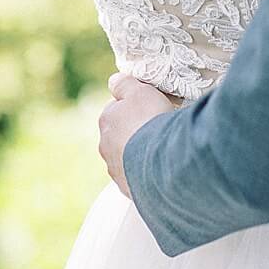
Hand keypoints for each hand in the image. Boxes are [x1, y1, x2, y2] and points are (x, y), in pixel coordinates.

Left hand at [98, 73, 173, 197]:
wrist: (159, 160)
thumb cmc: (150, 120)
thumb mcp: (140, 92)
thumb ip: (125, 84)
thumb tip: (113, 80)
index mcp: (107, 120)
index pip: (116, 109)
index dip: (134, 106)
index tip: (151, 106)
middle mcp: (105, 146)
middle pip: (120, 134)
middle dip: (135, 132)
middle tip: (158, 128)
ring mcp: (116, 169)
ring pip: (127, 157)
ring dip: (140, 153)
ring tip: (162, 149)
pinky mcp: (128, 188)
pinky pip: (137, 177)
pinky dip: (146, 172)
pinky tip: (161, 167)